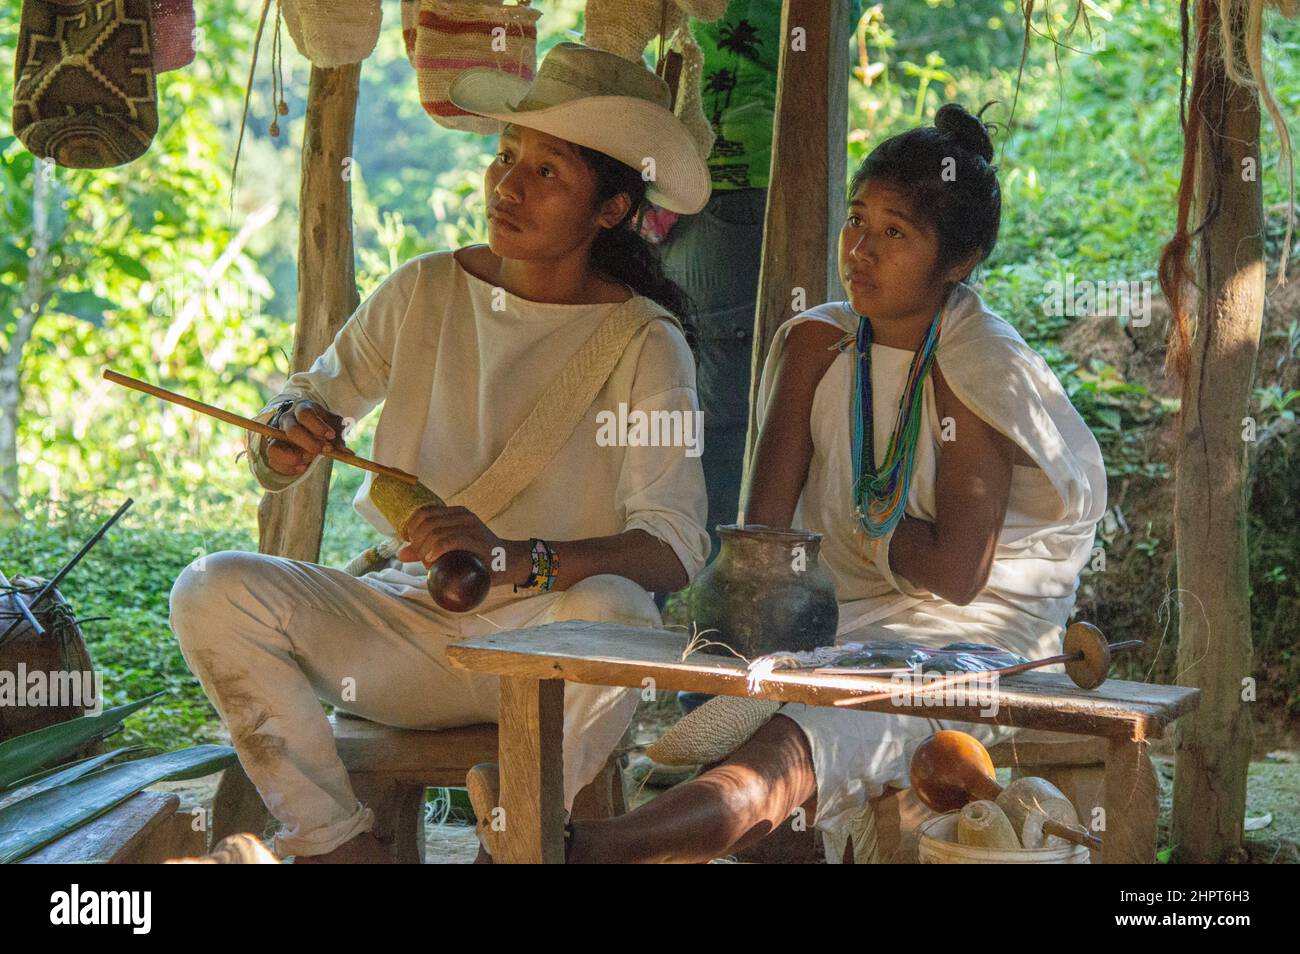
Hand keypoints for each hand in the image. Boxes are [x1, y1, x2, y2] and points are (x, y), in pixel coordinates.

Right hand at [264, 399, 347, 476]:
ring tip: (312, 458)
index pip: (305, 414)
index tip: (331, 435)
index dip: (318, 426)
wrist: (308, 429)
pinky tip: (303, 467)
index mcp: (302, 409)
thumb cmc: (323, 426)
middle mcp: (286, 420)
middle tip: (326, 450)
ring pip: (276, 448)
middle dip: (310, 444)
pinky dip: (290, 468)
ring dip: (297, 457)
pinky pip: (275, 462)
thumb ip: (339, 438)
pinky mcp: (273, 450)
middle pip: (292, 431)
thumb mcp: (334, 427)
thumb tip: (347, 453)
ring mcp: (276, 435)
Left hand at [395, 506, 527, 584]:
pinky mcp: (477, 540)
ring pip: (435, 531)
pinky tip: (431, 560)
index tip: (410, 544)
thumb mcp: (450, 549)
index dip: (410, 528)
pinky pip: (450, 540)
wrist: (508, 562)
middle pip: (426, 522)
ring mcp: (471, 526)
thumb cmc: (477, 556)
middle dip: (416, 542)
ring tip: (427, 563)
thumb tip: (400, 553)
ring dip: (424, 549)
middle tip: (420, 558)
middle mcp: (463, 515)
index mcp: (455, 513)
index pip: (423, 512)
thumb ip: (426, 549)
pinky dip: (436, 550)